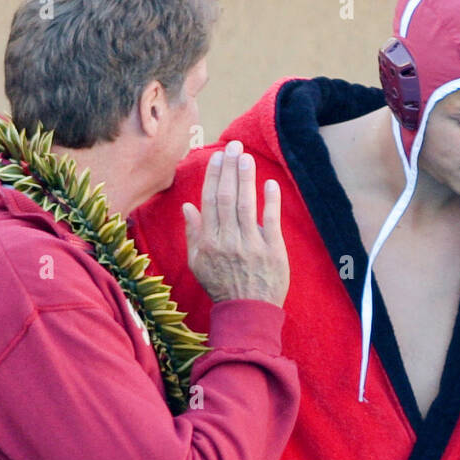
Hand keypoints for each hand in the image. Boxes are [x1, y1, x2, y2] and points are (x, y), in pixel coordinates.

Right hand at [183, 140, 289, 305]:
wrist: (247, 313)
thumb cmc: (221, 288)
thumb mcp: (198, 264)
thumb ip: (193, 234)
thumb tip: (187, 206)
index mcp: (208, 242)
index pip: (210, 201)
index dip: (214, 176)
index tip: (218, 157)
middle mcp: (228, 241)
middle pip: (226, 197)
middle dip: (230, 169)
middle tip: (234, 146)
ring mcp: (250, 246)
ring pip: (245, 205)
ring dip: (246, 178)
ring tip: (246, 157)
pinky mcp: (272, 252)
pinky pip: (270, 222)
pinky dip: (270, 202)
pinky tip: (270, 184)